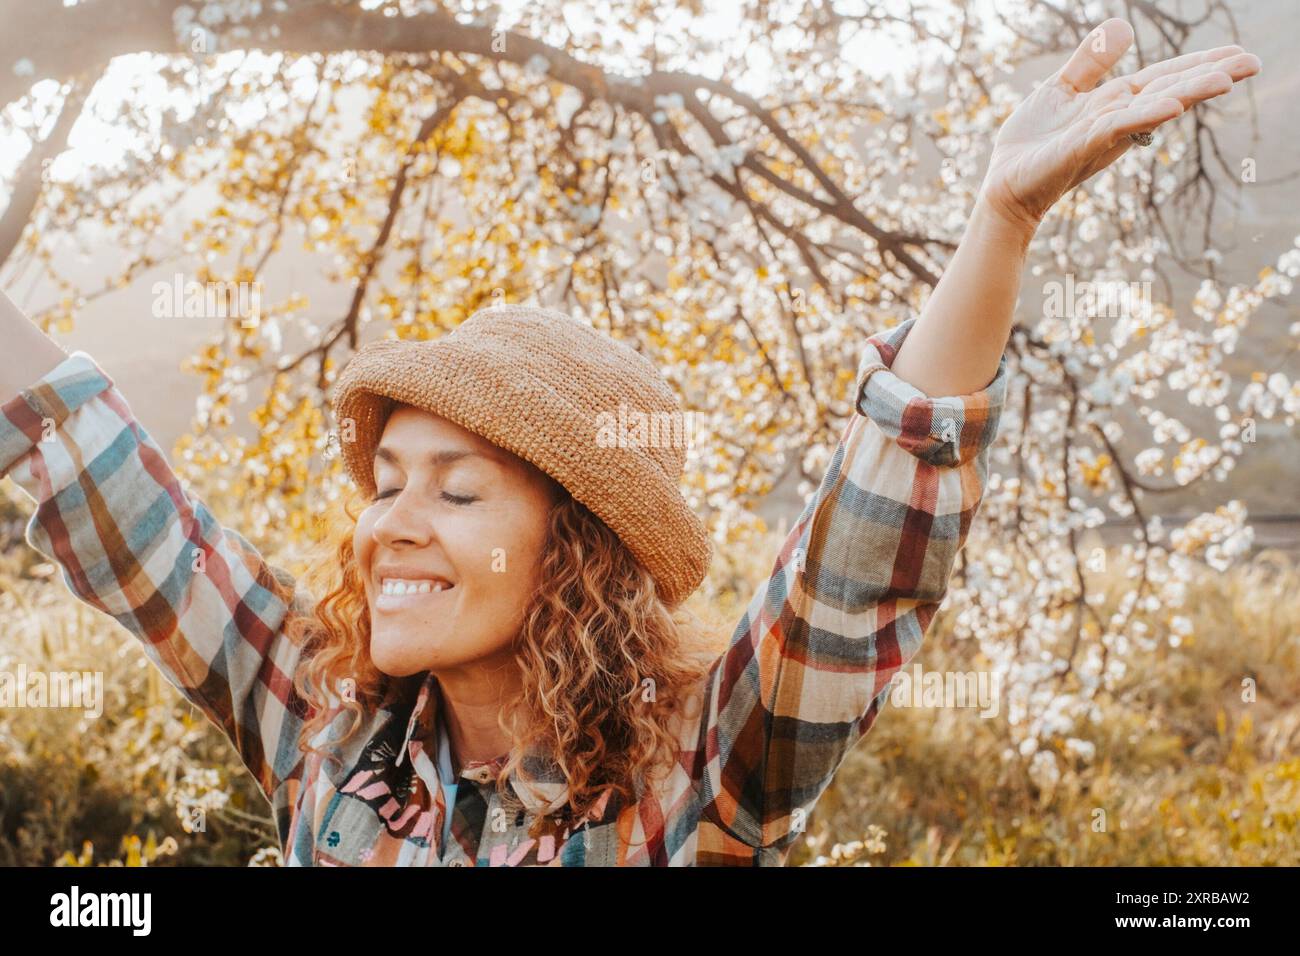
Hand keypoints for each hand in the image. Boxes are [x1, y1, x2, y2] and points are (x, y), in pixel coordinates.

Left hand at [978, 17, 1260, 235]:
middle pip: (1169, 90)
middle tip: (1253, 63)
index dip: (1200, 64)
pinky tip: (1171, 107)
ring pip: (1151, 108)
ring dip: (1188, 93)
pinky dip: (1143, 116)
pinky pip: (1116, 128)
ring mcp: (1100, 134)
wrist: (1004, 184)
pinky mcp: (1079, 147)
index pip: (1164, 77)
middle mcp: (1116, 118)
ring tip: (1226, 79)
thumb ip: (1091, 61)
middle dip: (1208, 76)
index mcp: (1115, 102)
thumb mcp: (1062, 89)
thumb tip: (1124, 25)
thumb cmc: (1033, 142)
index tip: (1240, 54)